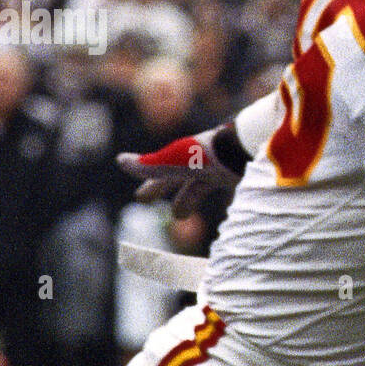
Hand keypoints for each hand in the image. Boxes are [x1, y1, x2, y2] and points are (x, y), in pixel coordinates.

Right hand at [117, 125, 247, 218]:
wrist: (244, 148)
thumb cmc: (207, 156)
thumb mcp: (174, 162)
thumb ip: (150, 166)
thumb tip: (120, 160)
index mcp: (183, 157)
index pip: (160, 172)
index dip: (151, 185)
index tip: (139, 198)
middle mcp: (199, 161)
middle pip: (177, 178)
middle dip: (164, 190)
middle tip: (146, 203)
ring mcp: (219, 168)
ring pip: (199, 186)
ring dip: (187, 201)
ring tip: (178, 217)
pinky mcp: (237, 176)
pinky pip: (225, 190)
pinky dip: (220, 202)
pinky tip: (219, 213)